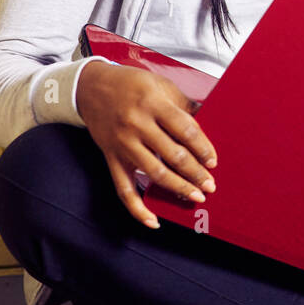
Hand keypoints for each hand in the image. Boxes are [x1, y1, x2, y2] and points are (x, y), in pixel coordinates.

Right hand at [76, 61, 217, 228]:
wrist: (90, 87)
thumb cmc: (130, 84)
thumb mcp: (160, 84)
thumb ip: (183, 105)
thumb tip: (209, 119)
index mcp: (153, 103)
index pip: (185, 130)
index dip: (203, 147)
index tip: (213, 161)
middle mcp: (137, 124)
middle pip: (173, 155)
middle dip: (195, 173)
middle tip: (211, 185)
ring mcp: (123, 143)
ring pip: (154, 172)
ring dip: (177, 187)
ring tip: (195, 195)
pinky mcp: (111, 157)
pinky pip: (123, 188)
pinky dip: (137, 208)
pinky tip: (153, 220)